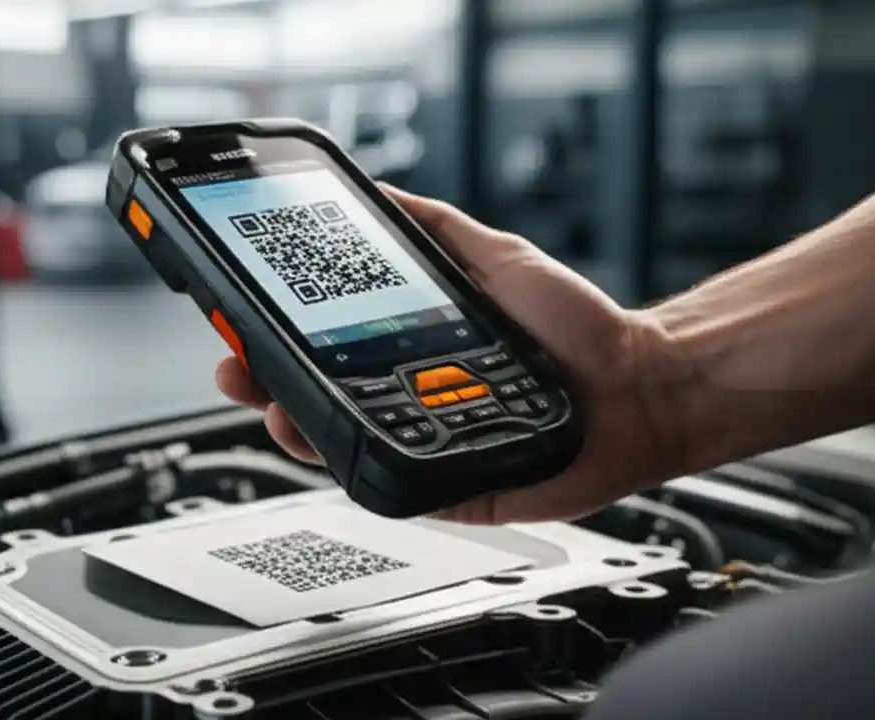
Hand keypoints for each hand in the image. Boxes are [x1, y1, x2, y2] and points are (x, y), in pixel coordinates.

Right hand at [216, 185, 687, 523]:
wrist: (637, 385)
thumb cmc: (573, 329)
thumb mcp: (492, 257)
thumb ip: (434, 228)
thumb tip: (379, 192)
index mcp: (404, 354)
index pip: (321, 351)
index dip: (276, 341)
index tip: (243, 321)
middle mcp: (404, 402)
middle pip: (314, 402)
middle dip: (263, 386)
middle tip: (236, 368)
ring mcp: (423, 447)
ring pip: (339, 449)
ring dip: (292, 430)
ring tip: (272, 405)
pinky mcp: (448, 489)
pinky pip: (391, 487)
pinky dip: (355, 470)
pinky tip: (330, 444)